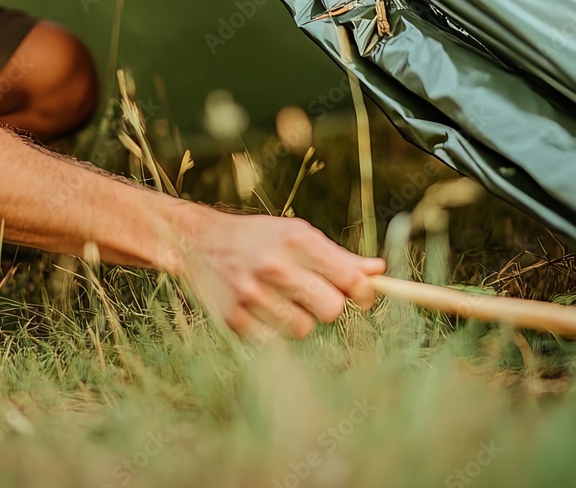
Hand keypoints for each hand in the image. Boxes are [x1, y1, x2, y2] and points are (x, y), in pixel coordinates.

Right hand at [165, 204, 386, 339]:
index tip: (363, 297)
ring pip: (304, 329)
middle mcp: (276, 265)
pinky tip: (260, 307)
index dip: (365, 294)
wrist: (197, 240)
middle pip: (331, 310)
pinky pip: (274, 340)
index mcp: (296, 239)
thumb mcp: (296, 234)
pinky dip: (273, 328)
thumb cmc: (257, 237)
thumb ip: (338, 256)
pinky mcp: (234, 318)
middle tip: (313, 294)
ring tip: (281, 299)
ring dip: (299, 319)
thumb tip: (379, 270)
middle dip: (328, 306)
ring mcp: (253, 294)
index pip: (350, 279)